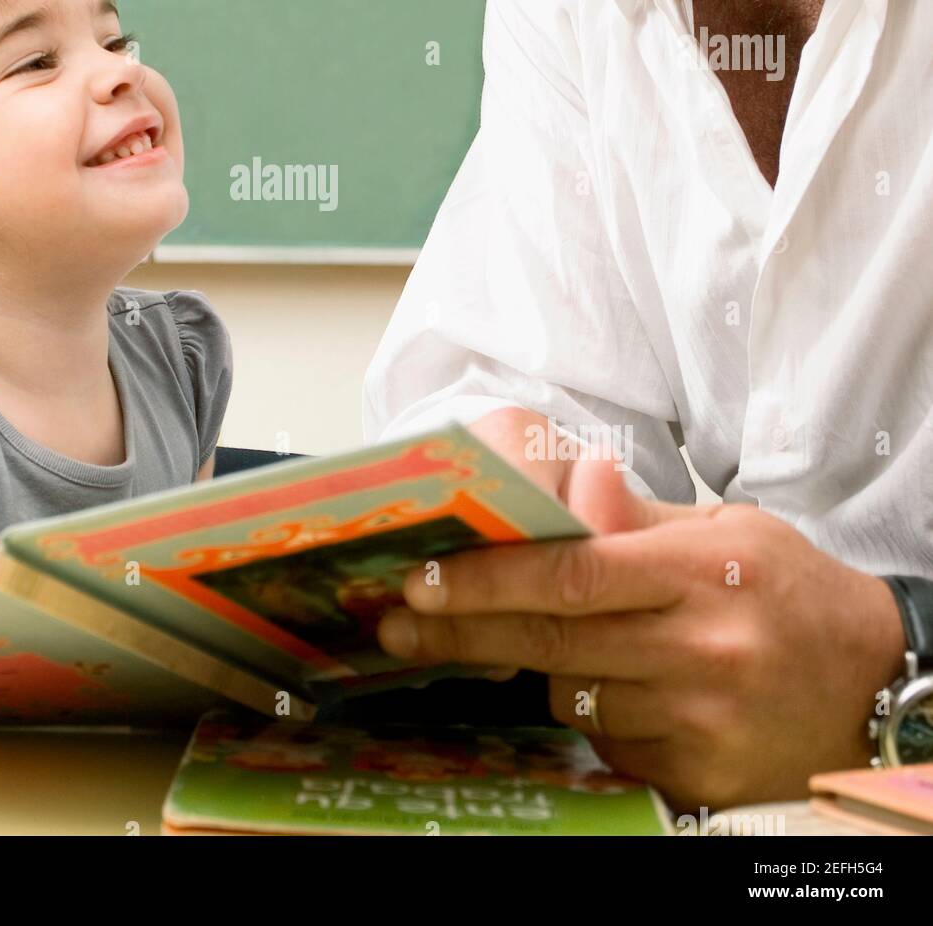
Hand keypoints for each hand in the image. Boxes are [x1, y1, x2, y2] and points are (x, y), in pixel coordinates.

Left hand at [378, 407, 907, 809]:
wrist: (873, 679)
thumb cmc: (785, 589)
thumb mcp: (723, 529)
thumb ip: (631, 518)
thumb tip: (558, 496)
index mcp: (700, 570)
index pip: (571, 575)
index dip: (487, 579)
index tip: (421, 579)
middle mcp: (700, 648)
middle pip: (550, 641)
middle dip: (461, 632)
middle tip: (398, 625)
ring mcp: (700, 719)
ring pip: (572, 696)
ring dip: (549, 670)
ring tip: (591, 644)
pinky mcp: (699, 775)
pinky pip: (609, 743)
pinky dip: (600, 715)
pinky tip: (636, 689)